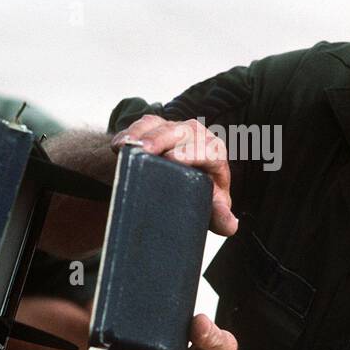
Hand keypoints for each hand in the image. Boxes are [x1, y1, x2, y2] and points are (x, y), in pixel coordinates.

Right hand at [113, 115, 238, 235]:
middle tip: (145, 150)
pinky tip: (119, 145)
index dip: (191, 152)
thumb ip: (221, 216)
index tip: (173, 159)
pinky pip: (143, 124)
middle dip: (162, 139)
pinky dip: (130, 133)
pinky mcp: (157, 125)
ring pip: (160, 125)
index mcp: (215, 151)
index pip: (208, 149)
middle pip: (182, 131)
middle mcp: (197, 134)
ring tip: (127, 146)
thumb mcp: (211, 205)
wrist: (183, 179)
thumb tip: (231, 225)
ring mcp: (175, 127)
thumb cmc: (201, 192)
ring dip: (142, 134)